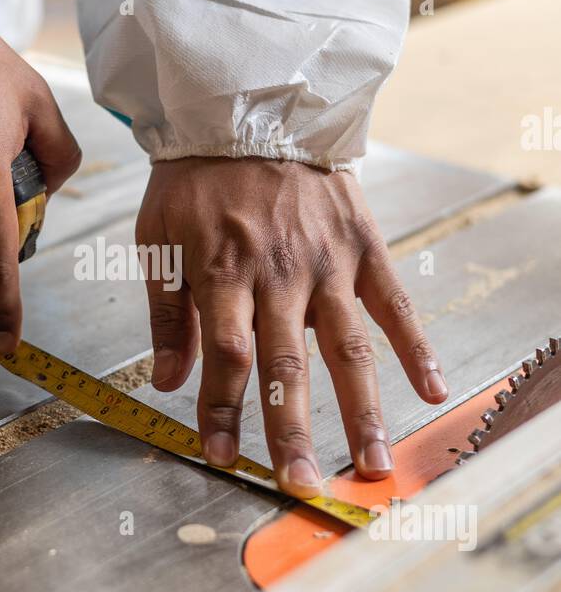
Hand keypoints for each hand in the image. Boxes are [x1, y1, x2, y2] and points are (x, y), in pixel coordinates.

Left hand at [136, 157, 446, 497]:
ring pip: (348, 348)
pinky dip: (417, 346)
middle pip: (289, 365)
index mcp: (224, 270)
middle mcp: (279, 273)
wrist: (251, 106)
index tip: (222, 458)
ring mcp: (329, 262)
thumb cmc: (197, 178)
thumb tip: (166, 382)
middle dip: (293, 431)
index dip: (223, 411)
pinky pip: (395, 303)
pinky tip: (433, 388)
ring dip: (363, 410)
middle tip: (301, 486)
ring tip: (374, 463)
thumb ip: (166, 312)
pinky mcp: (364, 247)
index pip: (227, 357)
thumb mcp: (158, 237)